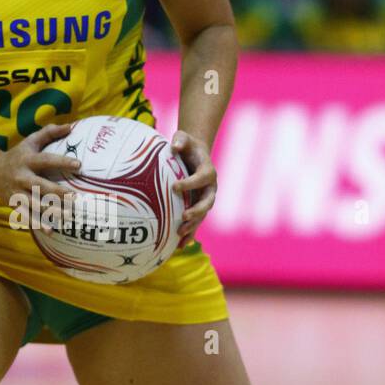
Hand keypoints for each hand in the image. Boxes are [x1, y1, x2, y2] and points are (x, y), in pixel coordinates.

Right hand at [0, 121, 81, 224]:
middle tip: (75, 198)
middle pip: (40, 186)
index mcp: (27, 159)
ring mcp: (16, 192)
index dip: (62, 162)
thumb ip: (49, 132)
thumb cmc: (18, 155)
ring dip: (50, 211)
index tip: (78, 165)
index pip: (46, 160)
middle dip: (57, 193)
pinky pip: (26, 216)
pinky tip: (51, 231)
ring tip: (67, 216)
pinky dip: (37, 224)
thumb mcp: (30, 141)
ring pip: (34, 204)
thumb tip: (71, 126)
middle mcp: (21, 176)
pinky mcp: (13, 204)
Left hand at [169, 129, 215, 247]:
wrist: (194, 155)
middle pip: (207, 202)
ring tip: (180, 234)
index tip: (174, 186)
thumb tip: (174, 145)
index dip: (190, 183)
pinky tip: (179, 246)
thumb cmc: (187, 145)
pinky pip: (196, 223)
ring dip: (193, 226)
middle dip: (197, 211)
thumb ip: (180, 139)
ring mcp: (205, 199)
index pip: (201, 178)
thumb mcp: (184, 138)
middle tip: (184, 216)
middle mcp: (210, 188)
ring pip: (202, 215)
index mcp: (208, 171)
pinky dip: (189, 234)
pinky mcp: (198, 208)